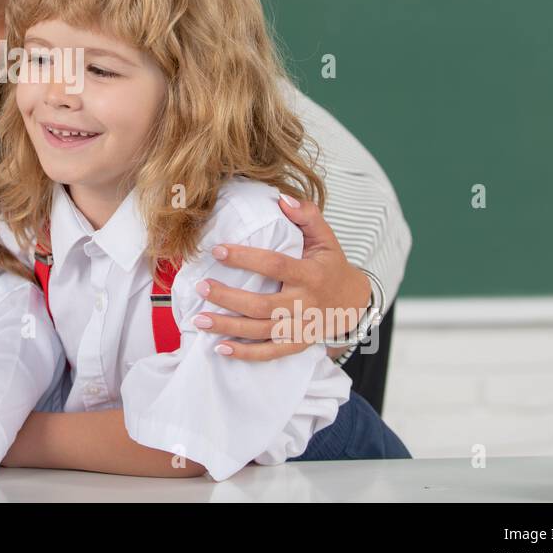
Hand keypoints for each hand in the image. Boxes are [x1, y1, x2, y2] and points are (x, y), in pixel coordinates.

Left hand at [191, 194, 371, 360]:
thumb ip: (307, 214)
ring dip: (228, 328)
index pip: (275, 265)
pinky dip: (245, 353)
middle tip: (201, 287)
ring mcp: (302, 327)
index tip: (217, 250)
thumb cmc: (331, 264)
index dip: (245, 258)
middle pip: (263, 305)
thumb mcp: (325, 237)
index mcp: (311, 274)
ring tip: (199, 320)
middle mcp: (305, 303)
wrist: (353, 302)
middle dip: (229, 298)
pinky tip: (219, 348)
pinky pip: (269, 353)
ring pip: (261, 331)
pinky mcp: (297, 344)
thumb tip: (282, 198)